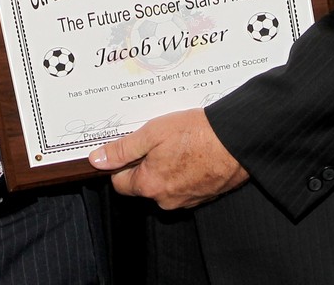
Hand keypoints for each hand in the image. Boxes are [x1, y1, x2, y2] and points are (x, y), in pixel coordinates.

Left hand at [87, 108, 247, 209]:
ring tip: (179, 142)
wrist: (237, 141)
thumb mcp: (152, 133)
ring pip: (165, 184)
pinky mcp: (204, 196)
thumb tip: (96, 160)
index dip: (122, 162)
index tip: (131, 146)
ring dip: (166, 166)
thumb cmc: (196, 134)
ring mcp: (186, 200)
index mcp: (149, 185)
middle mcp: (166, 200)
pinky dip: (185, 171)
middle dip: (146, 163)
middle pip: (143, 184)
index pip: (119, 182)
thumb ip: (122, 149)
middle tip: (158, 139)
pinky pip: (184, 185)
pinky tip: (193, 151)